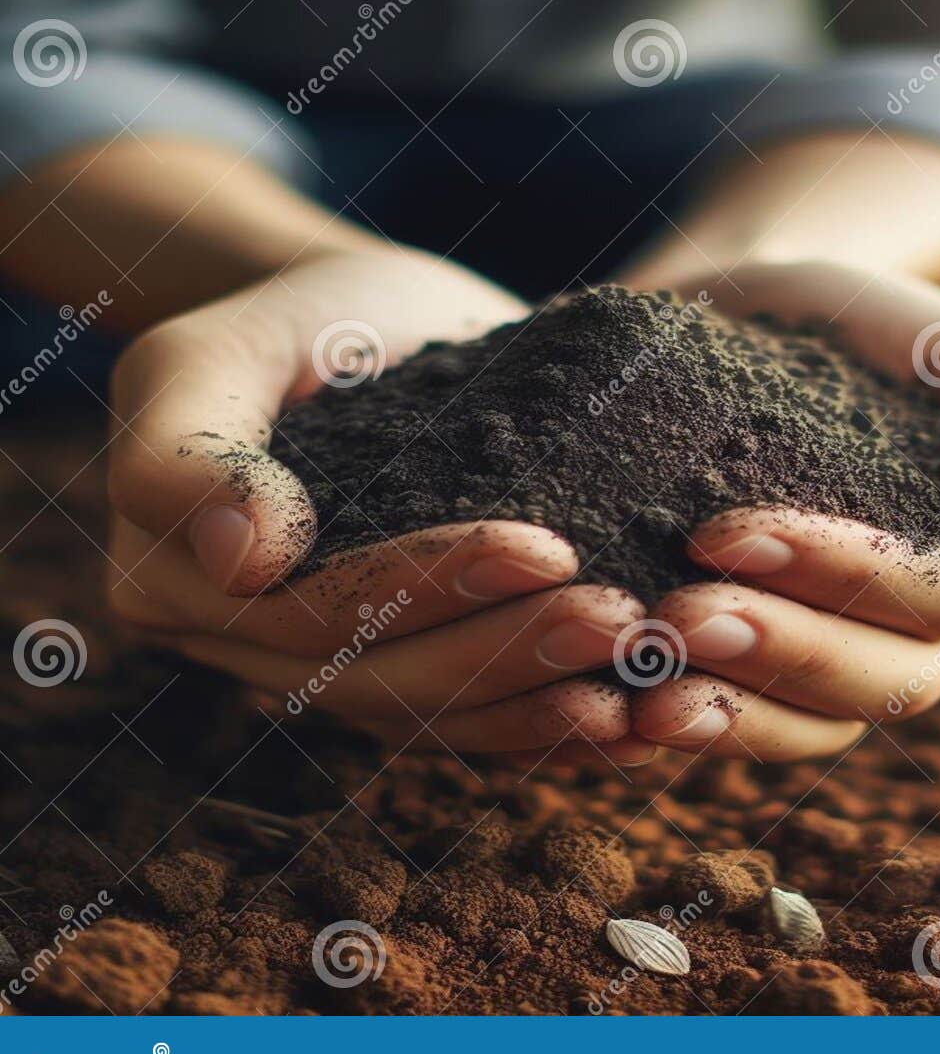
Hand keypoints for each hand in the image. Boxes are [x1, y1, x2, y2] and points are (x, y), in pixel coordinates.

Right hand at [106, 250, 657, 767]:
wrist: (380, 329)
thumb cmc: (301, 322)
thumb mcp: (218, 348)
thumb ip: (189, 448)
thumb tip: (245, 561)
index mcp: (179, 581)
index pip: (313, 613)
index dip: (429, 590)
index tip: (545, 549)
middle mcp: (250, 648)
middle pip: (383, 683)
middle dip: (510, 654)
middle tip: (622, 617)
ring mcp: (333, 673)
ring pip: (438, 719)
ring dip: (545, 703)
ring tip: (647, 670)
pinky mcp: (410, 676)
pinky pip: (476, 729)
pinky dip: (555, 731)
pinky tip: (640, 725)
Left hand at [626, 260, 939, 760]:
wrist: (754, 331)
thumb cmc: (868, 333)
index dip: (845, 577)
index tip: (725, 533)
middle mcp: (938, 634)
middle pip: (886, 678)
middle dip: (779, 650)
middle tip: (677, 615)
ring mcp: (859, 666)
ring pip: (820, 724)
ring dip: (733, 711)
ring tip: (645, 690)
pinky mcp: (779, 683)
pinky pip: (756, 732)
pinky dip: (693, 728)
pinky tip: (624, 722)